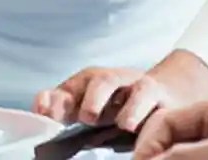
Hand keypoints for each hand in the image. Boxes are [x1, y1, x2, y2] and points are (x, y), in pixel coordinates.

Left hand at [34, 52, 207, 133]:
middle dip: (72, 96)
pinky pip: (142, 93)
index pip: (63, 91)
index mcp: (84, 88)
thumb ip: (69, 117)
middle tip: (64, 114)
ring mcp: (126, 82)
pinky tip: (127, 124)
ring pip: (108, 81)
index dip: (50, 100)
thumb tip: (43, 126)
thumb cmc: (122, 106)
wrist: (166, 94)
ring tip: (89, 118)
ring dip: (95, 98)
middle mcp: (102, 82)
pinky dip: (133, 108)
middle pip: (83, 80)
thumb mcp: (94, 113)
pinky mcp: (151, 89)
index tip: (42, 112)